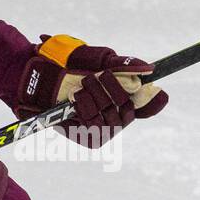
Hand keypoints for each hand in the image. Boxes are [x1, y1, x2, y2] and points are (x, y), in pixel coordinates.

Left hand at [14, 35, 167, 147]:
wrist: (42, 80)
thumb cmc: (72, 68)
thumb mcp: (99, 61)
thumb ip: (125, 65)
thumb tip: (150, 69)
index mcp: (124, 98)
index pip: (149, 104)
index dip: (154, 100)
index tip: (156, 90)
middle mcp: (118, 117)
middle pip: (128, 108)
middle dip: (112, 90)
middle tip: (95, 77)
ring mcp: (105, 130)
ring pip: (113, 117)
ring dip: (97, 97)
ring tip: (83, 85)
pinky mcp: (90, 139)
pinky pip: (96, 125)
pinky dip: (87, 107)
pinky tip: (76, 98)